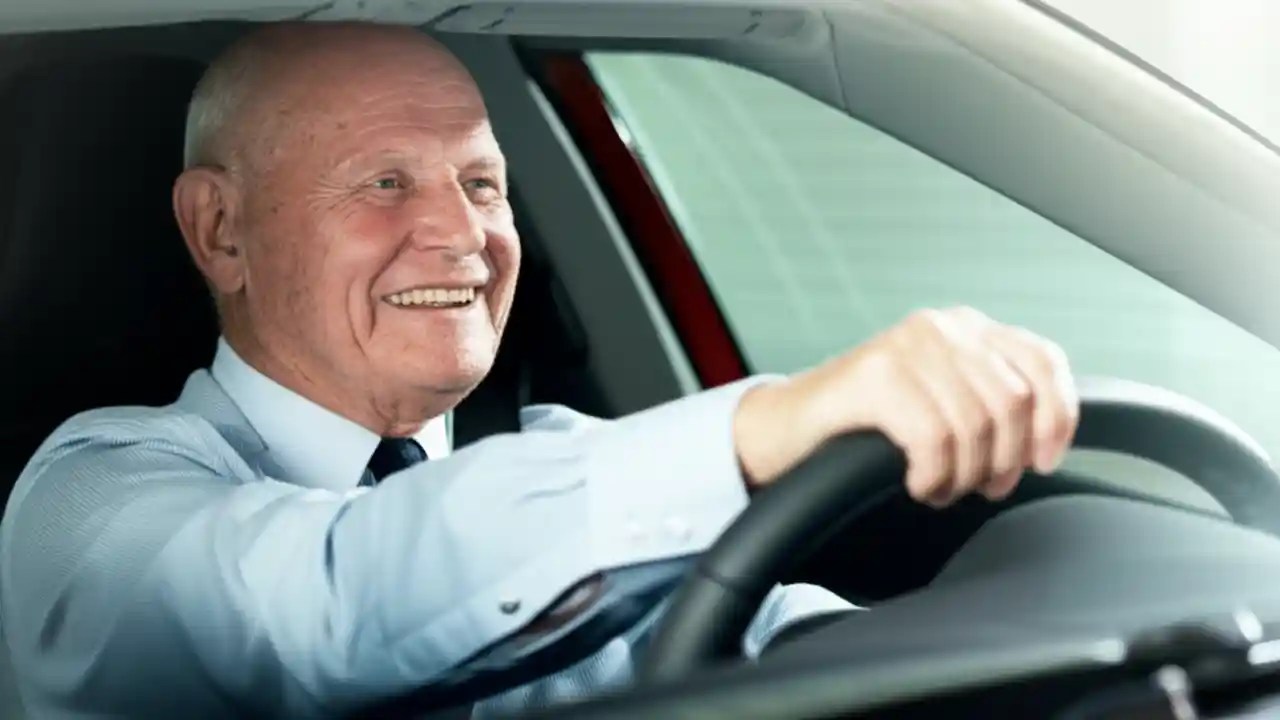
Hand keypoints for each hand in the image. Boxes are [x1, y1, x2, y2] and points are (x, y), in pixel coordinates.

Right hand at [734, 307, 1078, 506]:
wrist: (787, 430)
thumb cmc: (867, 425)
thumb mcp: (941, 403)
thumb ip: (991, 403)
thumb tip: (1045, 443)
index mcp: (965, 327)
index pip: (1042, 361)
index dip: (1057, 416)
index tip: (1045, 462)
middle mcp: (940, 327)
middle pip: (1012, 402)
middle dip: (1004, 460)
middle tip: (979, 489)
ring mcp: (905, 346)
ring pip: (974, 426)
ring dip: (962, 475)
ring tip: (939, 488)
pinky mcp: (874, 376)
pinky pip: (933, 439)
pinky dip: (932, 476)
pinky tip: (915, 482)